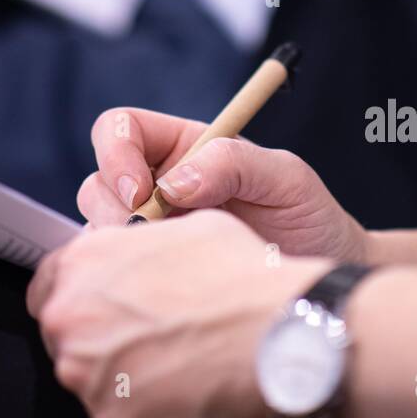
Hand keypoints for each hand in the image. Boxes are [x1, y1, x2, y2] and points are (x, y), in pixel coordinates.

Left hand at [27, 210, 328, 417]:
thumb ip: (138, 249)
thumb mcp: (183, 228)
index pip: (47, 289)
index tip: (101, 307)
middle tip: (154, 337)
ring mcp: (92, 381)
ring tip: (182, 362)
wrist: (280, 332)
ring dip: (129, 377)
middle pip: (69, 338)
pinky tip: (193, 389)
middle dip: (104, 339)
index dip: (79, 297)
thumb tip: (137, 258)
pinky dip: (155, 412)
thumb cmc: (240, 276)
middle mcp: (73, 324)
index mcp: (81, 267)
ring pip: (98, 383)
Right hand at [77, 106, 367, 262]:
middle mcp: (158, 184)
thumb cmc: (310, 220)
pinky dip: (126, 277)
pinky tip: (166, 289)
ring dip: (120, 246)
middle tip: (153, 237)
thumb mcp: (285, 177)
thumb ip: (233, 162)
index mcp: (184, 147)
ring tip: (172, 264)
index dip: (115, 153)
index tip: (140, 191)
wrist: (318, 286)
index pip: (121, 129)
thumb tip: (175, 183)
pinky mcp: (152, 273)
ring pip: (98, 227)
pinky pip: (115, 272)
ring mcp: (152, 231)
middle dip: (113, 208)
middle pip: (98, 180)